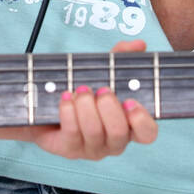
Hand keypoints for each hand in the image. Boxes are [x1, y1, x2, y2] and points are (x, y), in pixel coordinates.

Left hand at [33, 39, 158, 159]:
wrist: (46, 104)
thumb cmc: (84, 91)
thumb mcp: (102, 70)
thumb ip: (121, 56)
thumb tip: (139, 44)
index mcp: (129, 126)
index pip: (147, 134)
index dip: (142, 120)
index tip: (130, 101)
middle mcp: (114, 142)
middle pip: (118, 133)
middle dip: (108, 108)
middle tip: (101, 90)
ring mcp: (92, 148)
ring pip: (94, 132)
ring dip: (86, 106)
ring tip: (81, 90)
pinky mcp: (69, 149)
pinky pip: (72, 132)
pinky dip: (69, 111)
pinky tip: (66, 97)